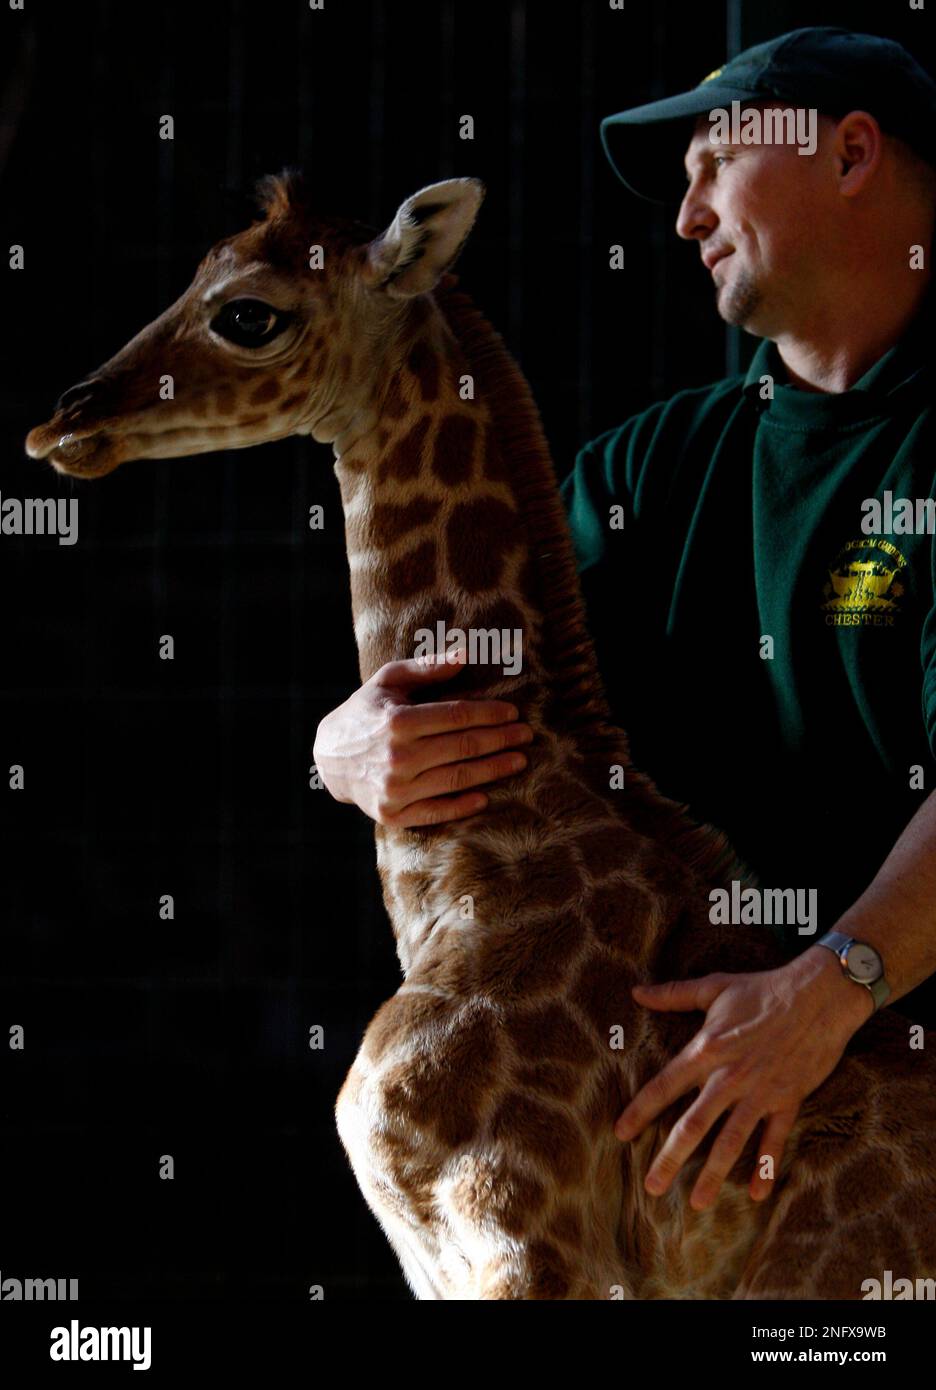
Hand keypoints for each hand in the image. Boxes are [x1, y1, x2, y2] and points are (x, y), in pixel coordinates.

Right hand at [312, 648, 533, 826]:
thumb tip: (465, 654)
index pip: (458, 716)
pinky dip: (463, 806)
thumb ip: (427, 667)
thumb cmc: (365, 712)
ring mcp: (395, 789)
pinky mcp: (393, 814)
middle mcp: (397, 757)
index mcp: (398, 721)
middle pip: (464, 747)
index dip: (490, 714)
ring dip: (493, 770)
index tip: (513, 713)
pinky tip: (485, 796)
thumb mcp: (388, 681)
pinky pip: (437, 811)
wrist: (329, 757)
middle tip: (526, 736)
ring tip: (518, 761)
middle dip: (501, 740)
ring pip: (458, 779)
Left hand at [614, 947, 872, 1209]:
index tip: (620, 1133)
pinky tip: (756, 1193)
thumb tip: (636, 992)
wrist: (819, 996)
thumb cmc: (763, 988)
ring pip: (731, 1142)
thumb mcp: (714, 988)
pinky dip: (766, 1168)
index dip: (640, 1110)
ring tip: (696, 1203)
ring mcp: (759, 1093)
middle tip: (651, 1187)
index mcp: (706, 1050)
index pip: (665, 1086)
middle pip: (693, 1125)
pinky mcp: (787, 1100)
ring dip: (712, 1174)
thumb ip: (673, 995)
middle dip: (670, 1158)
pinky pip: (774, 1141)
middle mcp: (729, 1078)